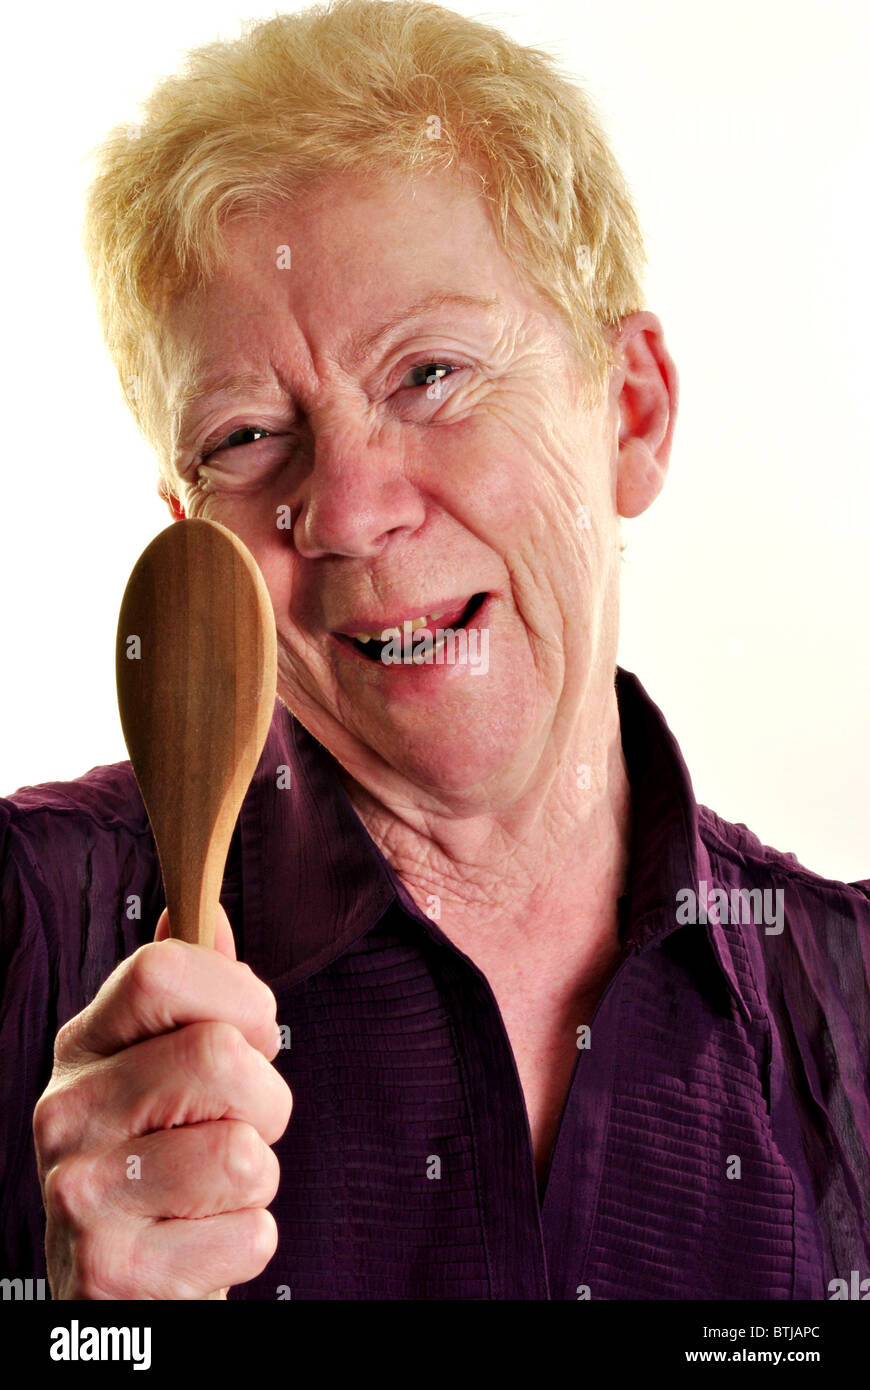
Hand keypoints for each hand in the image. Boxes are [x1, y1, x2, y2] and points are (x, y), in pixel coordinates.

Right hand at [33, 905, 291, 1298]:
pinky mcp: (113, 1274)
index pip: (165, 970)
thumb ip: (188, 990)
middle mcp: (65, 1111)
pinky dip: (246, 1242)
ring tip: (212, 1190)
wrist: (122, 1291)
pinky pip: (251, 1234)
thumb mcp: (162, 1066)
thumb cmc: (162, 1157)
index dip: (239, 998)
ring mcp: (79, 1194)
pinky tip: (199, 1241)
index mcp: (84, 1045)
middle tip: (237, 1126)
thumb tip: (203, 909)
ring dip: (257, 1176)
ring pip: (244, 1152)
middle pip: (219, 1056)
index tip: (249, 1037)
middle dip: (265, 1099)